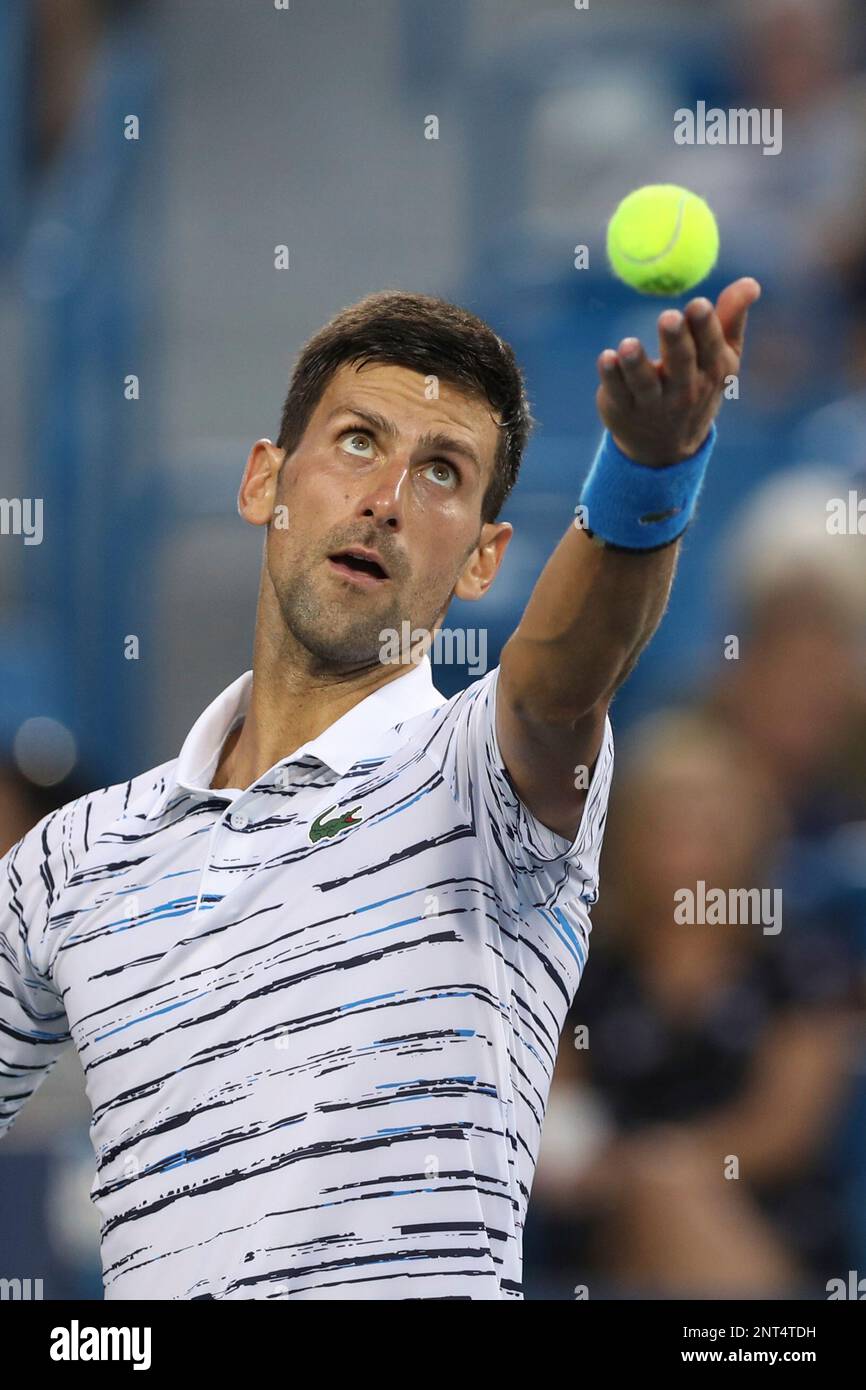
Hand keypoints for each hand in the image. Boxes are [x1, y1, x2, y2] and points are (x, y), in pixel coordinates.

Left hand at [596, 277, 761, 466]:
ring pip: (644, 382)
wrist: (668, 445)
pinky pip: (617, 391)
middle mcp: (685, 389)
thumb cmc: (698, 384)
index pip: (710, 346)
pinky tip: (607, 358)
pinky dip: (610, 376)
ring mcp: (653, 403)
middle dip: (675, 340)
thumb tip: (751, 282)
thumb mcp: (721, 356)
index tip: (698, 304)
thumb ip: (732, 318)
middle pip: (680, 362)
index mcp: (712, 370)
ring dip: (636, 363)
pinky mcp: (624, 408)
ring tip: (628, 345)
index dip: (704, 326)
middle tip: (668, 317)